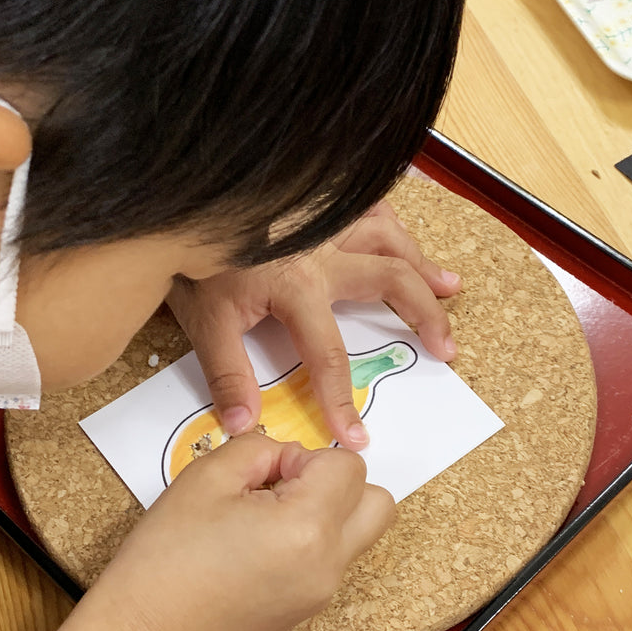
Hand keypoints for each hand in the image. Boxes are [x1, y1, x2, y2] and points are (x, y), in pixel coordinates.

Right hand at [92, 433, 394, 630]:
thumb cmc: (167, 555)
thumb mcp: (208, 476)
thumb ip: (260, 449)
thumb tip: (286, 458)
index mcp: (309, 526)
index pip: (348, 466)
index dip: (305, 458)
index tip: (266, 474)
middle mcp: (329, 562)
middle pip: (378, 502)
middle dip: (339, 482)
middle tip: (285, 487)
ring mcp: (323, 591)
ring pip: (360, 533)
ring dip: (330, 511)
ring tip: (270, 517)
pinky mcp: (309, 608)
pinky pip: (335, 559)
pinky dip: (314, 541)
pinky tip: (261, 545)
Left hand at [168, 201, 460, 450]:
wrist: (183, 194)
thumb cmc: (190, 252)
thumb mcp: (203, 318)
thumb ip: (227, 372)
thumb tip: (242, 423)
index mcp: (297, 285)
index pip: (329, 355)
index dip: (343, 399)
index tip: (355, 435)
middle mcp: (322, 250)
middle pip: (391, 280)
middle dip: (425, 315)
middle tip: (446, 347)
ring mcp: (325, 219)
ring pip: (390, 237)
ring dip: (421, 265)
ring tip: (448, 288)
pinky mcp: (318, 201)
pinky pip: (369, 205)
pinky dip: (392, 224)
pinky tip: (401, 238)